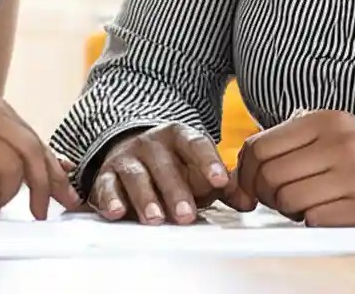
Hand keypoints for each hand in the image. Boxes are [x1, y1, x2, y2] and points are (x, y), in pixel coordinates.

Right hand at [89, 123, 229, 224]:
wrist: (132, 152)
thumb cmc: (174, 167)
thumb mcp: (199, 171)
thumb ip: (223, 187)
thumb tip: (248, 202)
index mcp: (179, 137)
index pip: (195, 144)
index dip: (208, 162)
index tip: (220, 181)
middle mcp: (151, 144)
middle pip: (164, 165)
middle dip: (175, 191)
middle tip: (186, 215)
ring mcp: (127, 158)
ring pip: (135, 175)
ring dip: (145, 198)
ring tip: (155, 218)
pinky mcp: (106, 175)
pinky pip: (105, 185)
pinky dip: (109, 199)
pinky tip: (116, 212)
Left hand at [229, 110, 354, 226]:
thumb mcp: (338, 130)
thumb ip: (295, 137)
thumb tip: (246, 159)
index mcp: (326, 120)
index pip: (260, 146)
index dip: (248, 171)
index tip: (253, 183)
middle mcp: (339, 143)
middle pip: (269, 175)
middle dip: (264, 194)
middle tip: (276, 199)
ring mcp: (353, 175)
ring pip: (287, 199)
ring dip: (287, 210)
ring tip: (303, 205)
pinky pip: (313, 219)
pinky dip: (311, 221)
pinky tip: (325, 213)